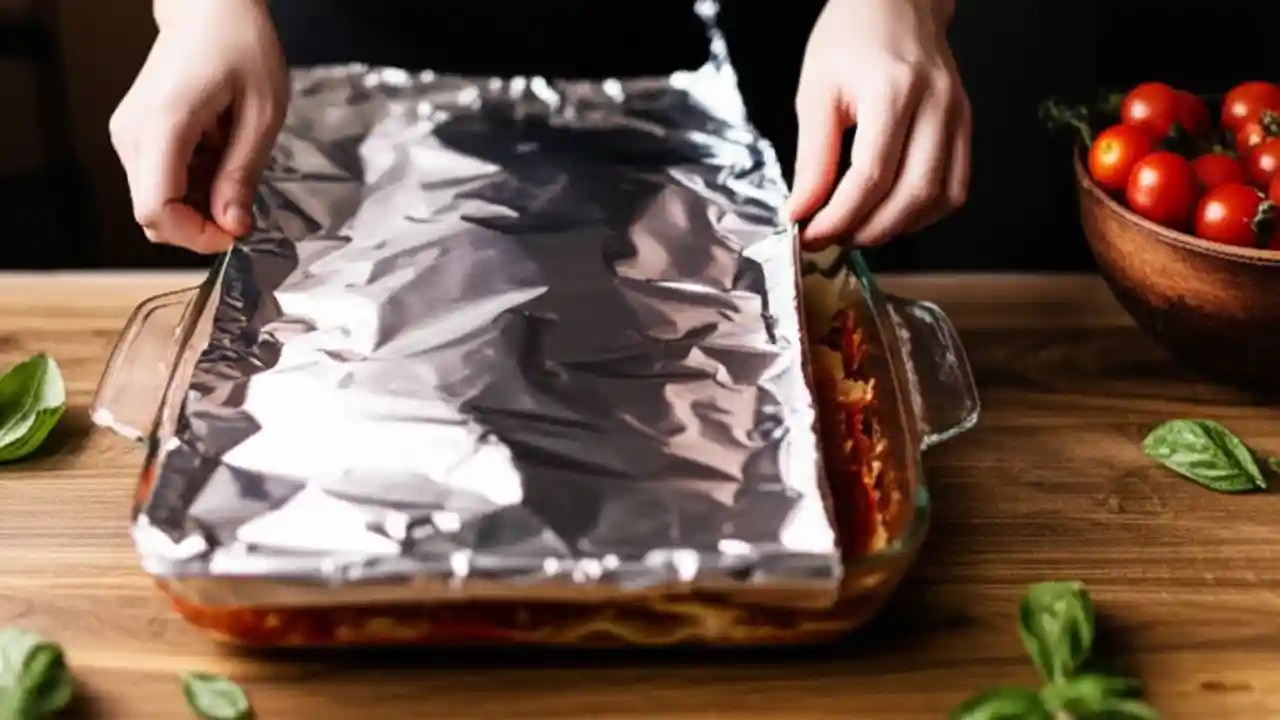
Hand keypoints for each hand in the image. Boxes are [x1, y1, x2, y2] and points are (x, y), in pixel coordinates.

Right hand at [109, 0, 286, 252]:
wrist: (209, 9)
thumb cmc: (241, 47)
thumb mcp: (262, 114)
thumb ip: (242, 173)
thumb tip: (233, 226)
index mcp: (164, 125)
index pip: (156, 210)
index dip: (196, 236)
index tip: (236, 231)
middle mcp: (134, 133)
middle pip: (152, 215)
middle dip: (200, 225)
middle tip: (243, 201)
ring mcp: (129, 134)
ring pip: (156, 201)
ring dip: (198, 203)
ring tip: (232, 162)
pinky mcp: (135, 135)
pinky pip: (158, 181)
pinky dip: (191, 185)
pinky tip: (217, 155)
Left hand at [786, 0, 969, 249]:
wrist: (897, 2)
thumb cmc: (850, 38)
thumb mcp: (815, 91)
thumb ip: (812, 158)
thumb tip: (801, 212)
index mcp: (893, 91)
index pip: (870, 177)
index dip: (837, 217)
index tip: (807, 234)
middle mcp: (935, 104)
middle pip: (910, 194)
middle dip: (865, 230)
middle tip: (830, 238)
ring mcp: (958, 115)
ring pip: (939, 198)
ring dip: (896, 228)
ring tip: (857, 230)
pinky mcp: (966, 125)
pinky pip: (956, 187)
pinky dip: (924, 213)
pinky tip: (892, 214)